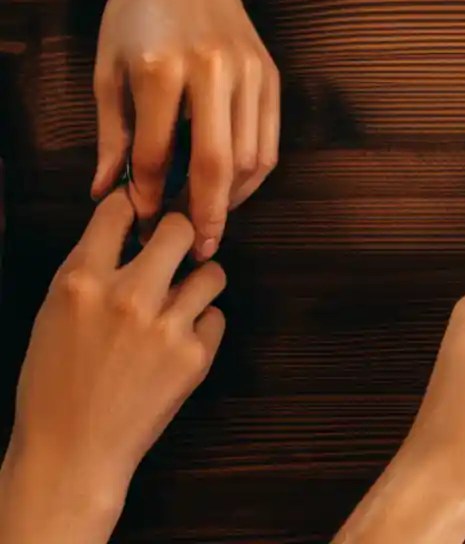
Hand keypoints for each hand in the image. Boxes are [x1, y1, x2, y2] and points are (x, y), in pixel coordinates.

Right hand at [0, 191, 225, 543]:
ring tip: (182, 300)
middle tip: (174, 253)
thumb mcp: (53, 315)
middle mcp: (127, 295)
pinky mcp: (195, 355)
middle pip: (179, 228)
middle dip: (179, 236)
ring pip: (212, 272)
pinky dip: (203, 325)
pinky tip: (179, 342)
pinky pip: (216, 317)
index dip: (132, 208)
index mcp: (80, 280)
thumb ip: (90, 272)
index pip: (118, 209)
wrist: (73, 451)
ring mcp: (166, 326)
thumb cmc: (54, 385)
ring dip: (199, 282)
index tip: (140, 216)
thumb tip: (127, 234)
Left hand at [92, 0, 279, 259]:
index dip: (146, 195)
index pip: (155, 153)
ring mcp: (248, 73)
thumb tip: (107, 193)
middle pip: (214, 165)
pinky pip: (270, 141)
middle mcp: (210, 71)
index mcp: (160, 69)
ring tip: (210, 217)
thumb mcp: (108, 69)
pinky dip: (254, 174)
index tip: (141, 222)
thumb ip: (113, 135)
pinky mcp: (271, 75)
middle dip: (204, 216)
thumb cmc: (138, 14)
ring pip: (251, 158)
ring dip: (231, 198)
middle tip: (197, 250)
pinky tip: (233, 187)